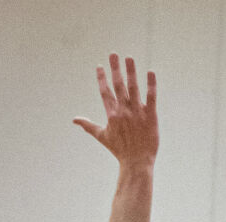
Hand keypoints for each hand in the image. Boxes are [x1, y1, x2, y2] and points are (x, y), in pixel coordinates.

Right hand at [73, 55, 157, 169]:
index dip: (102, 78)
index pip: (105, 92)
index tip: (100, 66)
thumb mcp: (102, 137)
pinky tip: (150, 72)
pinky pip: (151, 97)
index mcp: (112, 115)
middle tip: (113, 53)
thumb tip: (74, 120)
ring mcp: (138, 113)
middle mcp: (124, 111)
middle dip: (115, 69)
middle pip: (118, 85)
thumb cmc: (119, 150)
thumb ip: (88, 125)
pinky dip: (151, 85)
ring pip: (134, 88)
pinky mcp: (151, 116)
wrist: (137, 163)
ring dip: (131, 71)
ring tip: (128, 57)